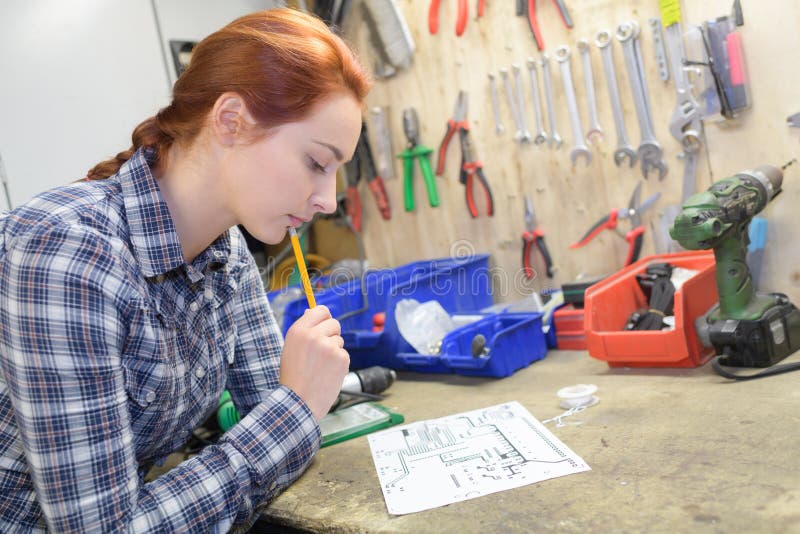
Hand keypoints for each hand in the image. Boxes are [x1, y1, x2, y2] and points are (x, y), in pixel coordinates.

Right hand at [279, 305, 349, 420]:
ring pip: (339, 340)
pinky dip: (339, 364)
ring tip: (321, 367)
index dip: (324, 318)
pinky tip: (327, 374)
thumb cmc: (293, 377)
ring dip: (334, 351)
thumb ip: (304, 331)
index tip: (323, 325)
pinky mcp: (341, 358)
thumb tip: (312, 312)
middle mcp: (314, 335)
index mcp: (298, 330)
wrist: (299, 402)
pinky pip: (344, 354)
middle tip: (322, 352)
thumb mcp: (291, 348)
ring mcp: (329, 346)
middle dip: (331, 334)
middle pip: (334, 323)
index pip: (320, 310)